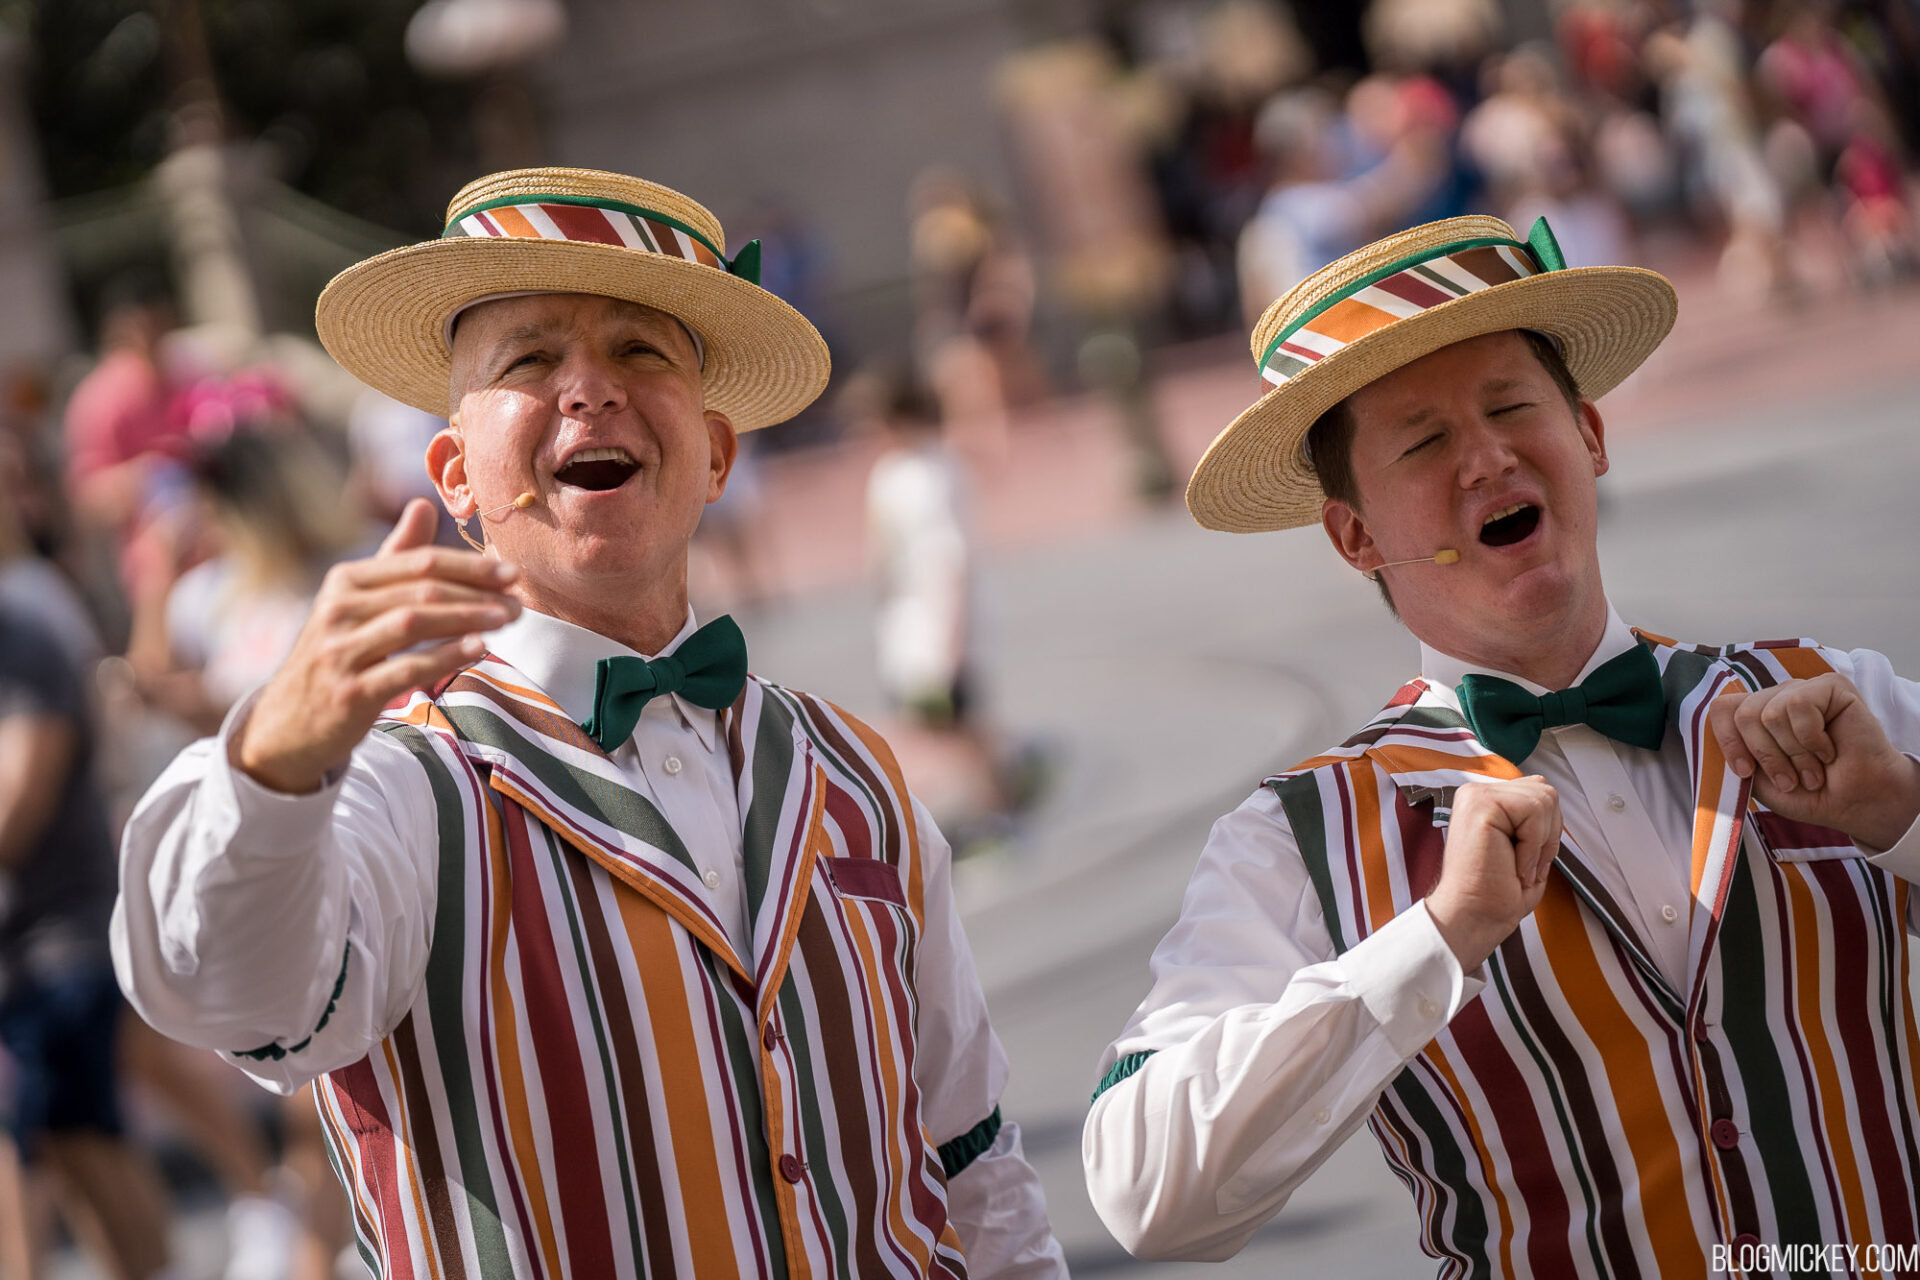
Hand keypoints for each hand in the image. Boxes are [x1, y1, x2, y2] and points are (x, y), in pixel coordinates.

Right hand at [233, 499, 520, 792]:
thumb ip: (395, 556)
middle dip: (477, 593)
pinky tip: (479, 649)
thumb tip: (423, 503)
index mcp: (345, 580)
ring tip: (506, 620)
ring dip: (468, 619)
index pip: (418, 562)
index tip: (512, 572)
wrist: (289, 723)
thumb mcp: (358, 601)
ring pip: (414, 623)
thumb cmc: (338, 653)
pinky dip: (446, 656)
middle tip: (518, 602)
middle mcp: (338, 609)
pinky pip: (406, 668)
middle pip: (421, 590)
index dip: (470, 566)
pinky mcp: (350, 691)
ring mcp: (340, 651)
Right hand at [1426, 776, 1561, 969]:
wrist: (1474, 918)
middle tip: (1524, 865)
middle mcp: (1477, 792)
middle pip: (1546, 791)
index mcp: (1486, 801)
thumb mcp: (1527, 847)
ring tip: (1517, 866)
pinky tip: (1512, 864)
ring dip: (1539, 842)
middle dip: (1548, 834)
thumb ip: (1536, 817)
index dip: (1547, 830)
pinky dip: (1533, 845)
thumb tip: (1552, 798)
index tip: (1526, 862)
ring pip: (1543, 799)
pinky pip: (1532, 811)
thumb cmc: (1497, 893)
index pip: (1539, 792)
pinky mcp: (1479, 804)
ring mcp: (1475, 795)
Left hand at [1708, 672, 1919, 851]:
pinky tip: (1829, 750)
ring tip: (1813, 769)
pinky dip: (1812, 738)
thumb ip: (1734, 754)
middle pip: (1744, 714)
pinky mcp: (1831, 686)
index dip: (1727, 741)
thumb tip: (1707, 737)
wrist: (1856, 804)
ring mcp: (1804, 690)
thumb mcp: (1759, 780)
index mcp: (1757, 715)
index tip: (1744, 772)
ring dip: (1794, 753)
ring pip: (1771, 713)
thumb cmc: (1810, 792)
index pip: (1722, 709)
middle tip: (1790, 779)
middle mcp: (1778, 698)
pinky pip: (1799, 706)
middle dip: (1766, 755)